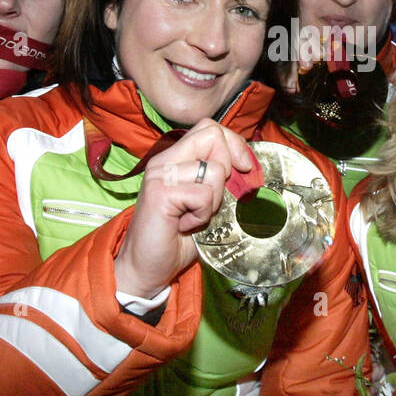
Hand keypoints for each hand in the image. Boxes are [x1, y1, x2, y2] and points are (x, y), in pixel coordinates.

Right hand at [114, 119, 256, 298]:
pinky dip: (202, 216)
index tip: (243, 169)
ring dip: (214, 200)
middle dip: (227, 167)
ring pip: (214, 169)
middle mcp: (165, 160)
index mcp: (175, 158)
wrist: (147, 268)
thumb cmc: (177, 238)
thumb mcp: (205, 202)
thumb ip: (219, 179)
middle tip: (212, 197)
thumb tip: (248, 166)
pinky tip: (185, 226)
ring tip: (193, 216)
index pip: (210, 128)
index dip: (234, 144)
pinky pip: (203, 195)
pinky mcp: (160, 192)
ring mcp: (161, 174)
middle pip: (212, 134)